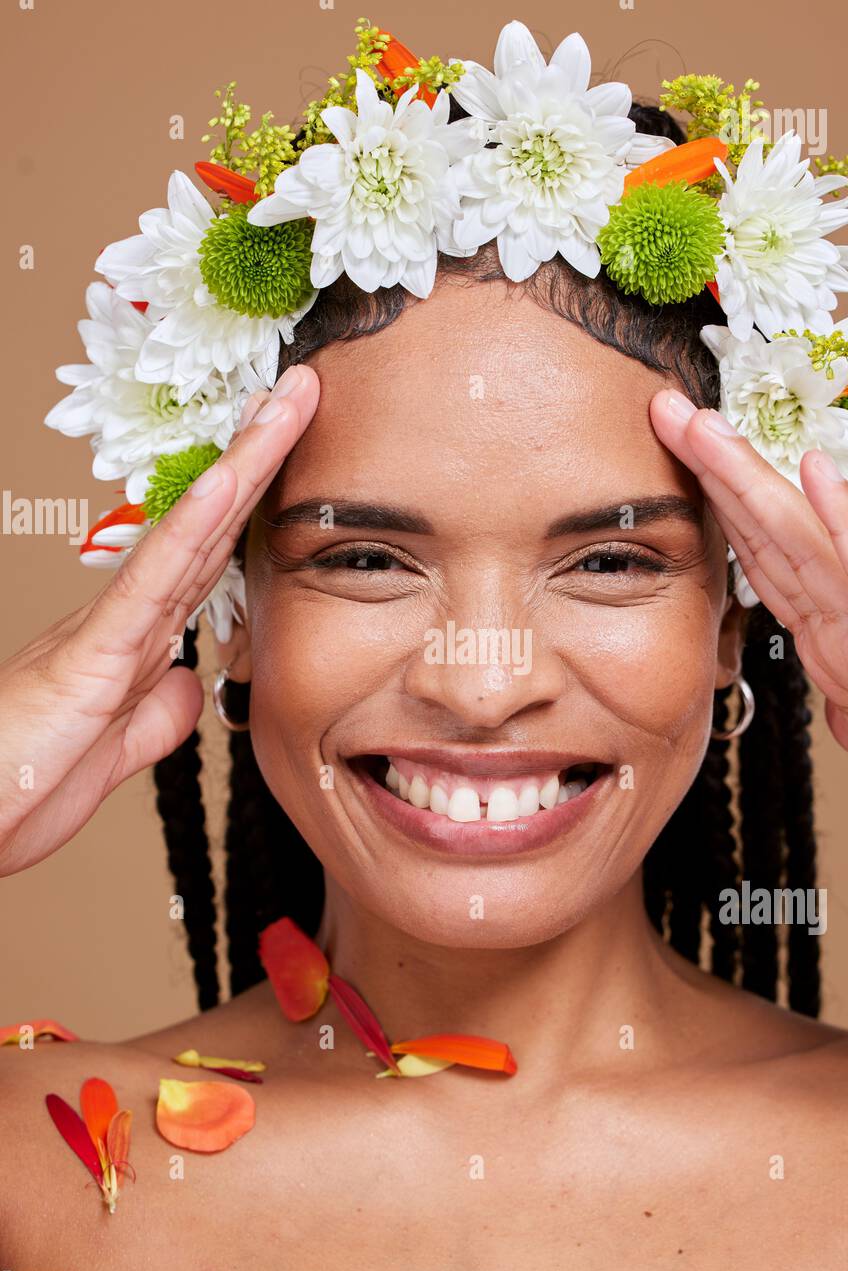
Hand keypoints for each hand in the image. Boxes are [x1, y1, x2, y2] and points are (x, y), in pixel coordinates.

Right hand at [0, 364, 319, 875]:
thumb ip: (158, 714)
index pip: (208, 559)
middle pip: (209, 527)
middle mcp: (126, 618)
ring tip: (284, 403)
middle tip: (302, 392)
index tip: (290, 452)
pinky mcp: (95, 654)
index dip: (253, 506)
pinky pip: (152, 581)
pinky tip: (227, 481)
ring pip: (191, 533)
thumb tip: (192, 680)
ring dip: (243, 465)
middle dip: (259, 458)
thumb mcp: (115, 753)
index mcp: (135, 641)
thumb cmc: (19, 784)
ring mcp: (111, 628)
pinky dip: (191, 527)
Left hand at [651, 388, 847, 859]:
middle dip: (715, 467)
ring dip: (751, 474)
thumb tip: (817, 680)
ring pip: (800, 535)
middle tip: (667, 412)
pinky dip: (839, 519)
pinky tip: (813, 471)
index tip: (674, 454)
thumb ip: (834, 690)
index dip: (715, 501)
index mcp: (828, 628)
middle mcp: (844, 610)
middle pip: (767, 528)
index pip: (758, 553)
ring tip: (709, 424)